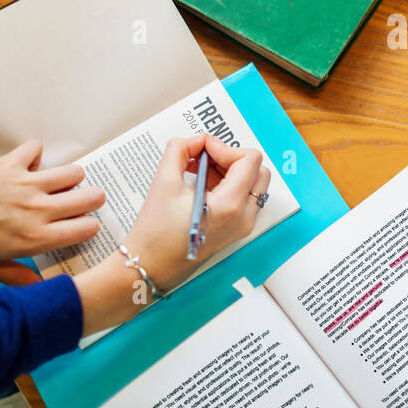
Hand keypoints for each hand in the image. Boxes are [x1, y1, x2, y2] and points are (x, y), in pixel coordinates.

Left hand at [0, 141, 105, 284]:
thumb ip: (14, 275)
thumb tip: (38, 286)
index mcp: (33, 238)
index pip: (85, 230)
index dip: (88, 230)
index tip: (80, 231)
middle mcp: (38, 208)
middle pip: (89, 198)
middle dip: (90, 201)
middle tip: (79, 205)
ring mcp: (26, 182)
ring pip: (73, 172)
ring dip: (71, 179)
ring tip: (59, 185)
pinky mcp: (11, 162)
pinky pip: (36, 150)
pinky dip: (34, 155)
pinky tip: (24, 165)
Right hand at [73, 136, 270, 335]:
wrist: (149, 267)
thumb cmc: (155, 232)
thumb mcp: (164, 181)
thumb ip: (180, 150)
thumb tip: (196, 140)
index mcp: (231, 205)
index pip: (249, 160)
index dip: (225, 147)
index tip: (202, 149)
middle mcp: (244, 217)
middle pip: (257, 170)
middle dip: (231, 158)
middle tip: (204, 158)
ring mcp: (242, 225)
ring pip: (252, 184)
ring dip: (230, 170)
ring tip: (198, 170)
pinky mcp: (235, 230)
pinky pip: (243, 198)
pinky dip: (228, 185)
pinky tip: (201, 184)